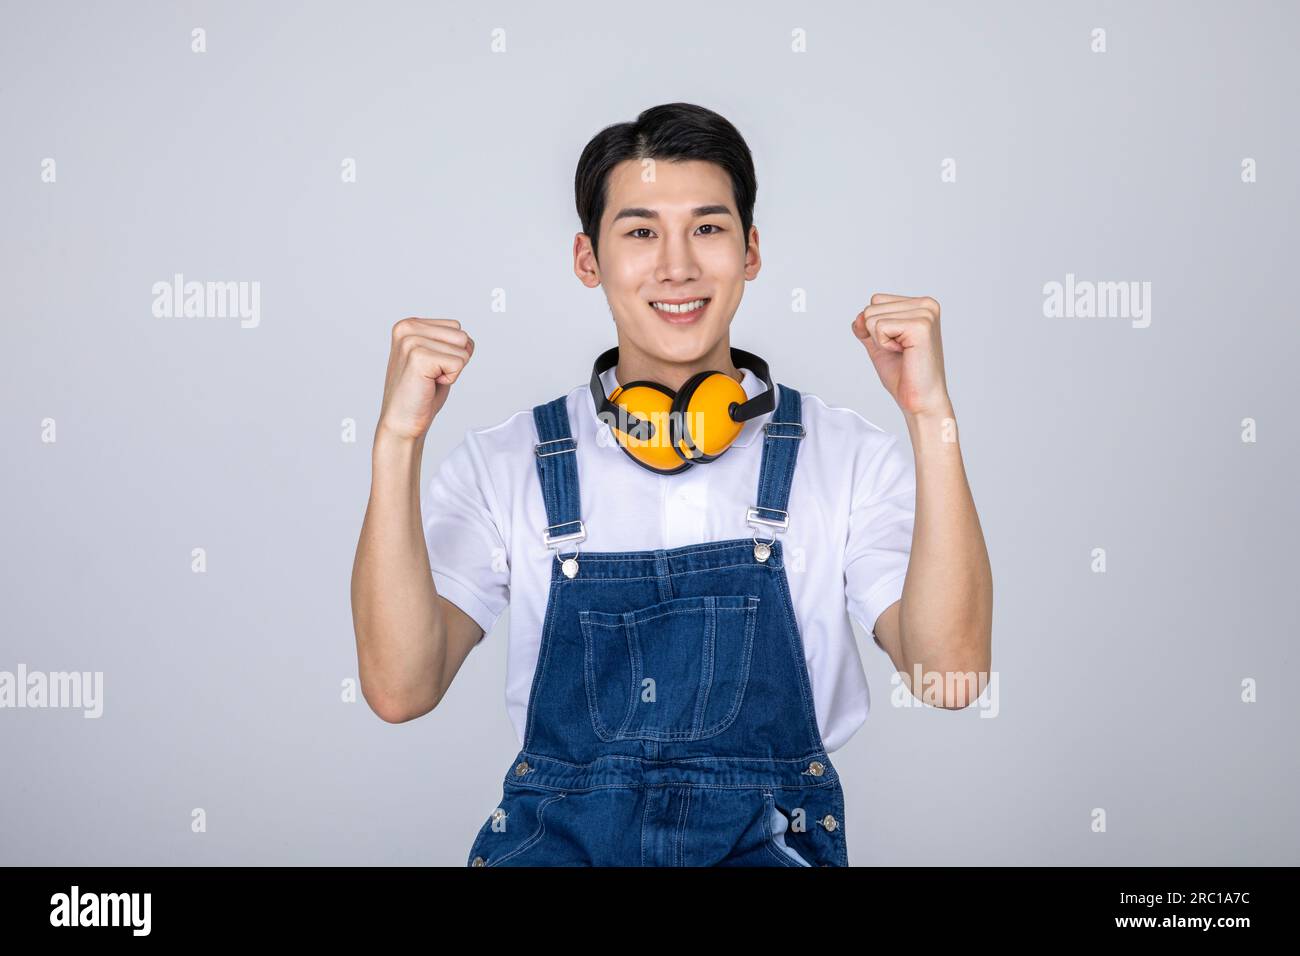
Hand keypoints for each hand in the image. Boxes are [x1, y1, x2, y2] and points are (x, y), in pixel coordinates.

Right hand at [377, 318, 474, 441]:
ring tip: (429, 379)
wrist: (402, 421)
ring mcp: (411, 341)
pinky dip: (450, 378)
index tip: (431, 367)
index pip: (456, 327)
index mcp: (409, 325)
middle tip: (431, 375)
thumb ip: (447, 342)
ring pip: (462, 349)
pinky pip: (458, 363)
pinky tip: (429, 384)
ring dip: (452, 369)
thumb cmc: (419, 393)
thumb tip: (468, 339)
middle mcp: (407, 328)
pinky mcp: (418, 357)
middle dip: (455, 359)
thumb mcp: (435, 358)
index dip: (452, 352)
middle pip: (462, 336)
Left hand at [851, 293, 950, 417]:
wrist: (919, 399)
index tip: (897, 345)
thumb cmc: (905, 375)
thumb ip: (866, 326)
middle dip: (877, 335)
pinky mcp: (920, 325)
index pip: (876, 300)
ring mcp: (925, 313)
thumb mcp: (879, 344)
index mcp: (921, 305)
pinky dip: (884, 345)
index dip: (875, 327)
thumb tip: (859, 316)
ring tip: (903, 352)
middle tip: (900, 351)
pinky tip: (904, 353)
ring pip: (872, 316)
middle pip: (872, 306)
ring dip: (881, 341)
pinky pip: (879, 327)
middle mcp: (926, 305)